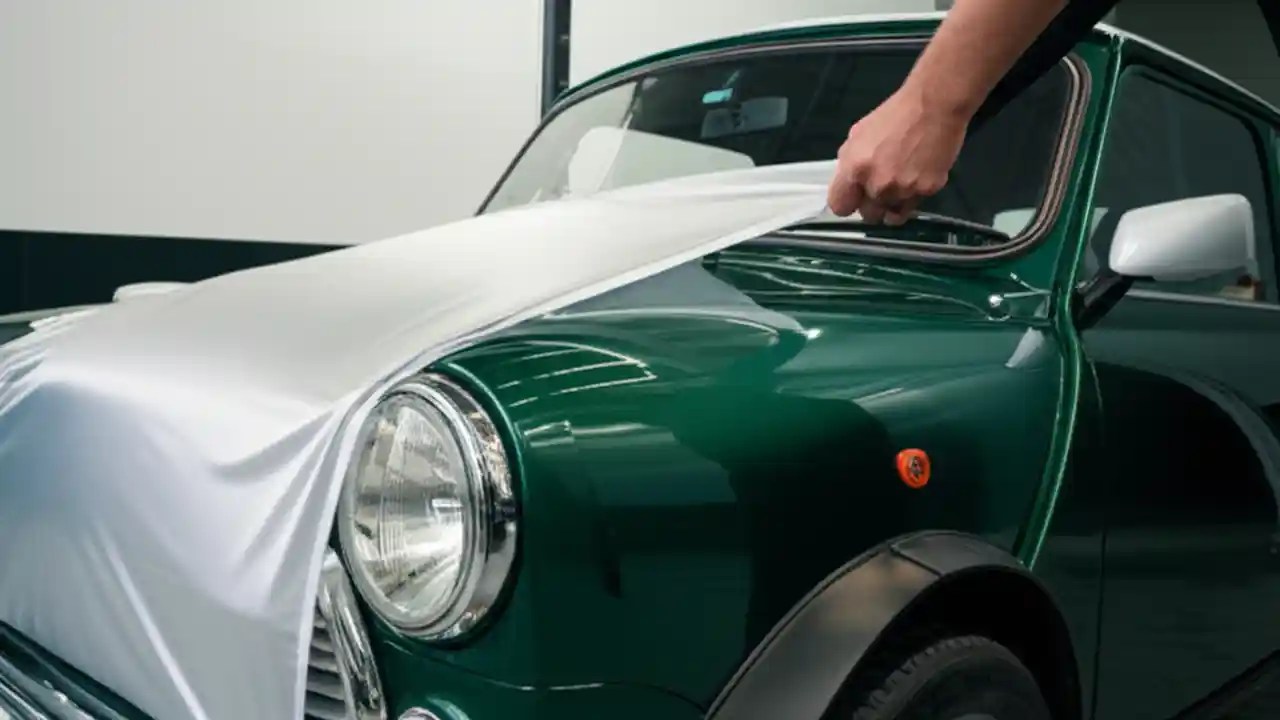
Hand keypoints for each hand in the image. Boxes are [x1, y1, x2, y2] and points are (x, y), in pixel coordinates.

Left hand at [827, 87, 968, 224]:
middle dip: (871, 205)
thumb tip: (848, 182)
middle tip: (880, 188)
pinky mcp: (927, 191)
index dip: (847, 202)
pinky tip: (917, 178)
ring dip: (893, 205)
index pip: (840, 207)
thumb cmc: (894, 115)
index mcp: (855, 169)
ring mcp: (904, 190)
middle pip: (868, 215)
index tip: (854, 197)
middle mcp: (878, 185)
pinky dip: (913, 196)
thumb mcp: (858, 134)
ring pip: (892, 216)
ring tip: (899, 186)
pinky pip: (914, 205)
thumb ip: (850, 163)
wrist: (935, 105)